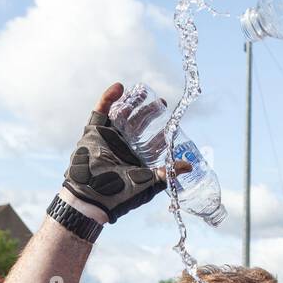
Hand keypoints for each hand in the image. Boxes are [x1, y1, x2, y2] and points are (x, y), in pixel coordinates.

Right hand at [62, 84, 187, 222]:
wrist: (93, 195)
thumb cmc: (121, 194)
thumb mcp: (149, 184)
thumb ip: (167, 173)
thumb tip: (189, 166)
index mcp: (135, 161)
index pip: (150, 142)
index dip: (160, 131)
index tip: (170, 120)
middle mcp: (122, 149)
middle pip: (137, 126)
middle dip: (149, 114)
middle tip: (160, 103)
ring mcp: (107, 139)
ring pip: (121, 116)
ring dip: (132, 103)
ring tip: (143, 91)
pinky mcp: (93, 132)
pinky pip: (101, 111)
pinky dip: (108, 98)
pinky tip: (119, 87)